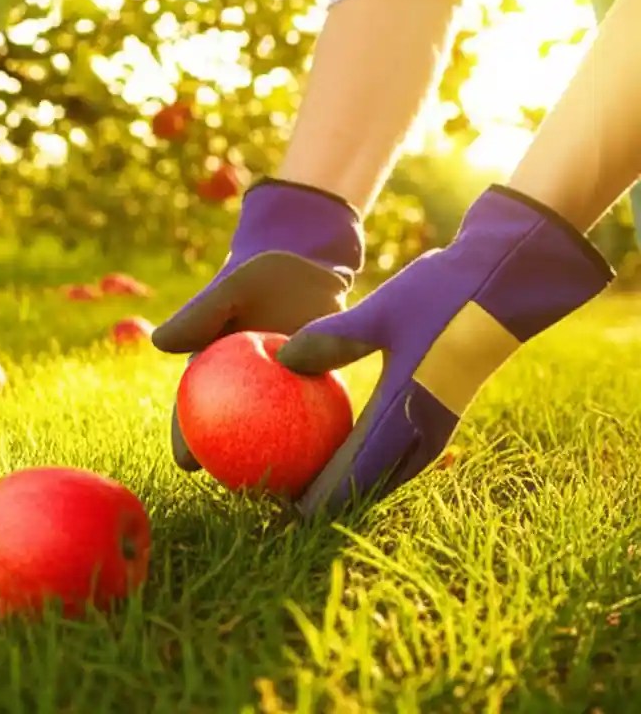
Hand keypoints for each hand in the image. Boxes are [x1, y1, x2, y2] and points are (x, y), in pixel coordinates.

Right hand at [152, 178, 363, 469]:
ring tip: (286, 494)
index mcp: (220, 373)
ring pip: (279, 440)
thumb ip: (201, 313)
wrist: (315, 268)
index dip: (186, 440)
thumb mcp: (234, 287)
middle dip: (233, 469)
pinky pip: (320, 423)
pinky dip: (323, 442)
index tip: (186, 462)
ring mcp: (287, 397)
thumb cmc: (267, 275)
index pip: (195, 412)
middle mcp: (251, 392)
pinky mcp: (322, 394)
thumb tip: (158, 343)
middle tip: (237, 489)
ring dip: (281, 468)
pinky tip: (333, 463)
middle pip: (235, 438)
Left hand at [277, 185, 614, 516]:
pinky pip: (398, 449)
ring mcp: (437, 423)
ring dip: (351, 482)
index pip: (357, 471)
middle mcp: (424, 429)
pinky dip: (369, 459)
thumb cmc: (443, 295)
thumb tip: (282, 360)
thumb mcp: (380, 312)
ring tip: (311, 486)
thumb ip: (332, 338)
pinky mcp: (442, 411)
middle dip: (330, 497)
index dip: (323, 496)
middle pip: (369, 480)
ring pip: (387, 469)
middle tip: (288, 504)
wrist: (509, 283)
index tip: (288, 510)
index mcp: (406, 411)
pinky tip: (344, 448)